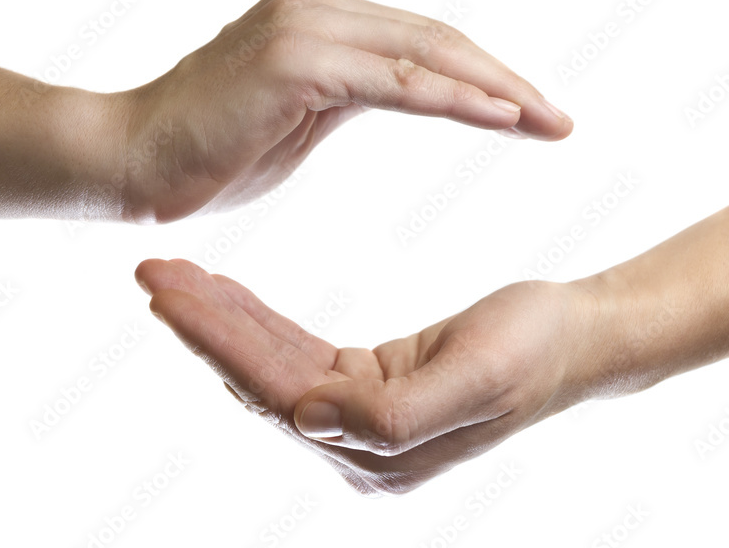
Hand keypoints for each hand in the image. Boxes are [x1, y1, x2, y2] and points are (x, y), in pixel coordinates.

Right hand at [117, 0, 571, 222]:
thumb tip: (398, 91)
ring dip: (494, 90)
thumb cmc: (206, 153)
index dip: (478, 75)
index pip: (419, 41)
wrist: (127, 160)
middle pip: (435, 39)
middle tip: (558, 120)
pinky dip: (452, 99)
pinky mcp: (296, 61)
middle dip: (503, 81)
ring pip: (425, 53)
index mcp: (317, 15)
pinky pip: (396, 81)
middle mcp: (315, 4)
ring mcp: (305, 25)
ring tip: (547, 123)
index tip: (527, 112)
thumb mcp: (298, 117)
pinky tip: (501, 119)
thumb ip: (349, 94)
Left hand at [134, 258, 602, 494]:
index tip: (168, 295)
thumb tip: (306, 421)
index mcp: (379, 455)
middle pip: (261, 381)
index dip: (219, 345)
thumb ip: (395, 416)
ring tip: (173, 274)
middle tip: (150, 272)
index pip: (277, 396)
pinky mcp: (368, 383)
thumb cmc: (537, 351)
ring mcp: (362, 417)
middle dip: (204, 327)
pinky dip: (257, 319)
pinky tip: (225, 294)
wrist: (577, 335)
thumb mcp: (479, 379)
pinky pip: (297, 351)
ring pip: (272, 364)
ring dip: (222, 320)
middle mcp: (361, 446)